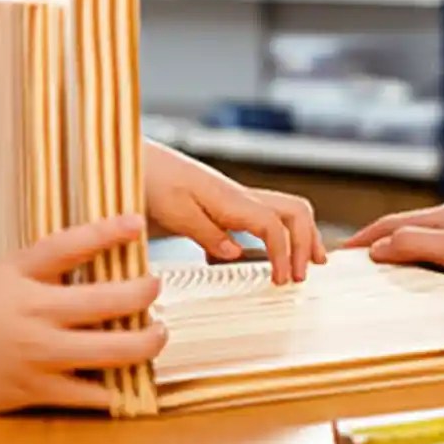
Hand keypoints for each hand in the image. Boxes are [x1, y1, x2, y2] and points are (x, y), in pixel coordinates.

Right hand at [0, 216, 167, 413]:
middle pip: (108, 302)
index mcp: (26, 281)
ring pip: (113, 352)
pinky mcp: (37, 392)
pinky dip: (117, 387)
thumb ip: (55, 257)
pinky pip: (93, 395)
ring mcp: (39, 357)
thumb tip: (107, 236)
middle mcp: (36, 317)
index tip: (137, 222)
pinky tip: (131, 378)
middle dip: (145, 295)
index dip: (108, 231)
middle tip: (156, 289)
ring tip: (156, 335)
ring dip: (145, 344)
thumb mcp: (9, 270)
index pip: (71, 246)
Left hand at [144, 141, 326, 284]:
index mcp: (231, 199)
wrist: (136, 163)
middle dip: (307, 241)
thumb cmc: (151, 182)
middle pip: (295, 211)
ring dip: (300, 237)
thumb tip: (237, 253)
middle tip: (304, 274)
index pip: (274, 225)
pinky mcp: (226, 207)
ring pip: (284, 213)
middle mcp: (240, 197)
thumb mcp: (173, 212)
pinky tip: (268, 258)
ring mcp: (236, 201)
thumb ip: (206, 233)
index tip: (281, 280)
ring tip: (304, 264)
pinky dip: (277, 237)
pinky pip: (263, 220)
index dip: (284, 253)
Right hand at [344, 203, 443, 290]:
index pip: (387, 225)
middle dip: (375, 244)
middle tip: (354, 266)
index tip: (340, 253)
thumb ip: (413, 244)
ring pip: (421, 244)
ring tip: (382, 276)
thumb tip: (376, 248)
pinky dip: (422, 267)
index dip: (363, 238)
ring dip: (398, 256)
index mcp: (439, 218)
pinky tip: (427, 284)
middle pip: (401, 231)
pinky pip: (439, 258)